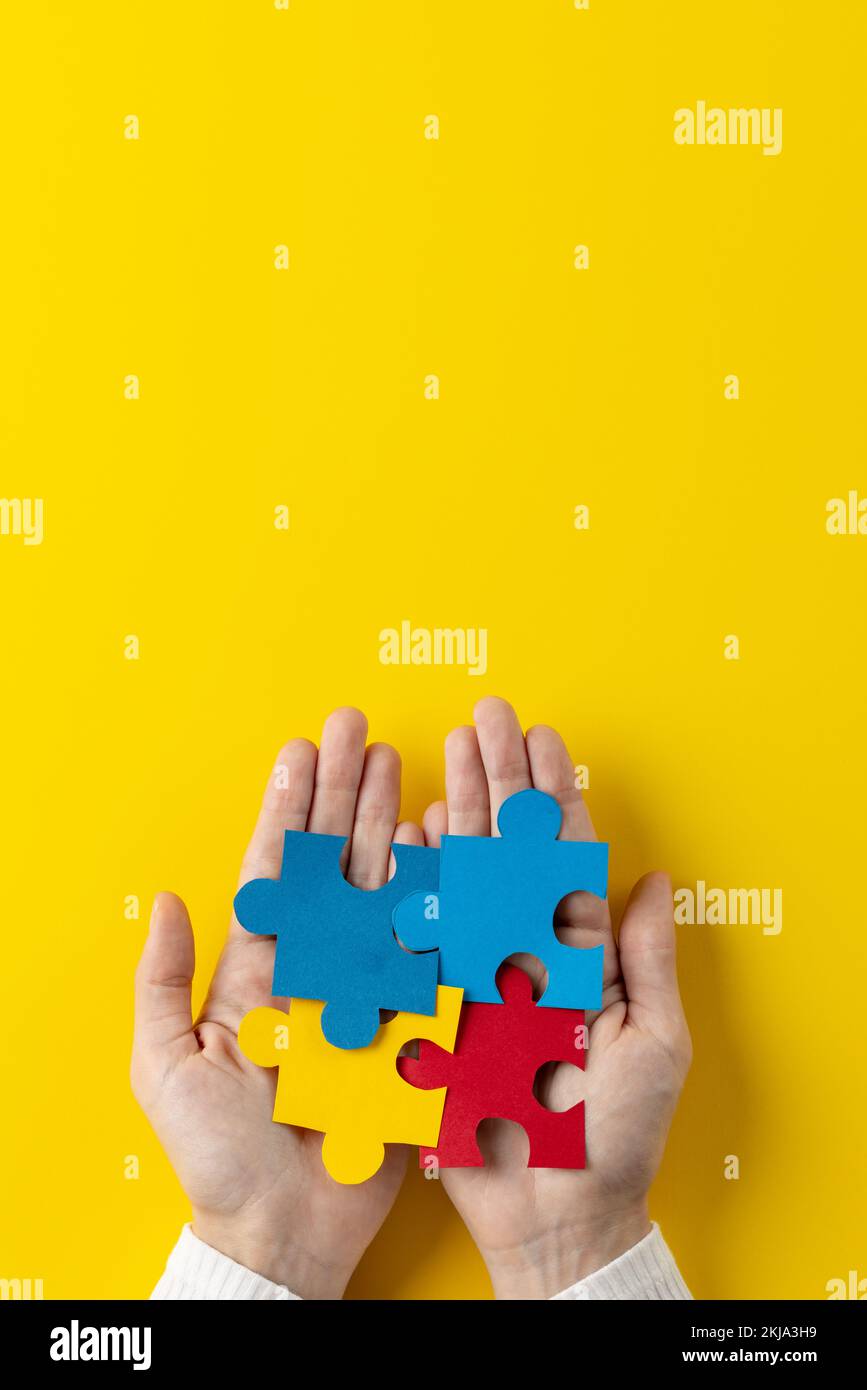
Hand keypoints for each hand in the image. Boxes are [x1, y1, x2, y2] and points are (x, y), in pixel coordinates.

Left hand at [131, 708, 421, 1298]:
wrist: (281, 1232)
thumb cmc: (215, 1156)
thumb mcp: (164, 1066)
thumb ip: (161, 980)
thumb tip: (164, 899)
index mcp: (259, 970)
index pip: (278, 871)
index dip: (289, 807)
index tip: (302, 749)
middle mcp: (317, 965)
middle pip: (334, 859)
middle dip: (343, 790)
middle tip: (355, 724)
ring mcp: (367, 986)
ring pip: (381, 885)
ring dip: (387, 819)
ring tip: (396, 758)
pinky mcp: (409, 1018)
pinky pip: (425, 944)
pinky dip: (433, 891)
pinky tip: (436, 839)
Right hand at [421, 697, 691, 1299]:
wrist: (554, 1211)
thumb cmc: (615, 1133)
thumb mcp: (654, 1041)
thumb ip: (648, 957)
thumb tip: (653, 878)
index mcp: (581, 952)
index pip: (562, 854)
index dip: (551, 791)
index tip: (541, 734)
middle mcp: (525, 948)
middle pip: (508, 846)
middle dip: (499, 775)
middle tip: (487, 713)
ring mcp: (477, 969)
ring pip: (463, 873)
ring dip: (456, 806)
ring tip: (447, 745)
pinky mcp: (436, 1002)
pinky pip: (419, 931)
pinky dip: (414, 879)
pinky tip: (411, 828)